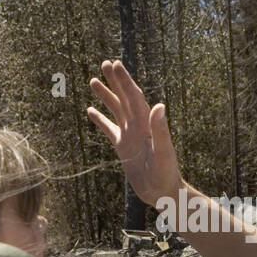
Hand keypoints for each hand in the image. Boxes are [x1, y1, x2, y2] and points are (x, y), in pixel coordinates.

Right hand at [87, 60, 183, 206]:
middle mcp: (138, 126)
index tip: (115, 65)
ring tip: (93, 81)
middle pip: (124, 98)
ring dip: (106, 96)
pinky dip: (100, 120)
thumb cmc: (166, 174)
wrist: (163, 192)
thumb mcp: (164, 153)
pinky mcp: (122, 147)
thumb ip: (161, 130)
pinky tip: (90, 111)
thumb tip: (159, 106)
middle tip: (105, 63)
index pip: (134, 97)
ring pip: (115, 110)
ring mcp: (129, 135)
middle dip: (115, 81)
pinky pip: (109, 129)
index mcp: (146, 124)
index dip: (124, 81)